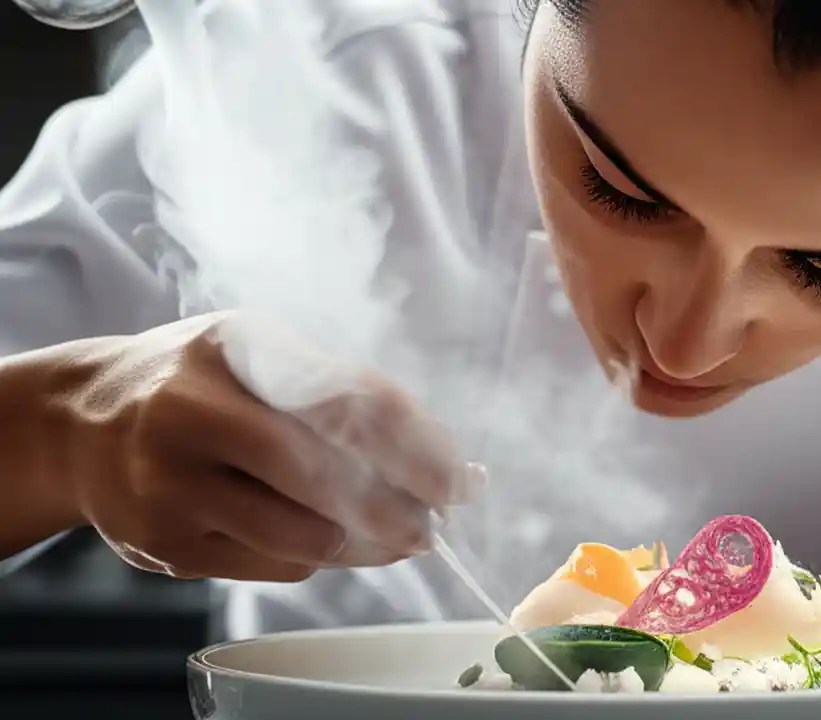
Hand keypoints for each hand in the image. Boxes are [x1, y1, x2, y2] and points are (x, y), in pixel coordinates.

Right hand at [42, 312, 479, 580]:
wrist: (83, 426)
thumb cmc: (200, 386)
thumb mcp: (260, 355)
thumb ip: (344, 396)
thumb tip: (448, 464)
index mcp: (230, 349)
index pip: (349, 401)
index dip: (420, 448)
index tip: (462, 480)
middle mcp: (190, 413)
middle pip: (326, 474)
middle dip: (401, 507)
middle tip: (438, 524)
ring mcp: (168, 485)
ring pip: (305, 534)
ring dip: (368, 543)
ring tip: (396, 535)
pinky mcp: (165, 545)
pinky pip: (273, 565)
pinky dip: (317, 557)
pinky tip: (327, 537)